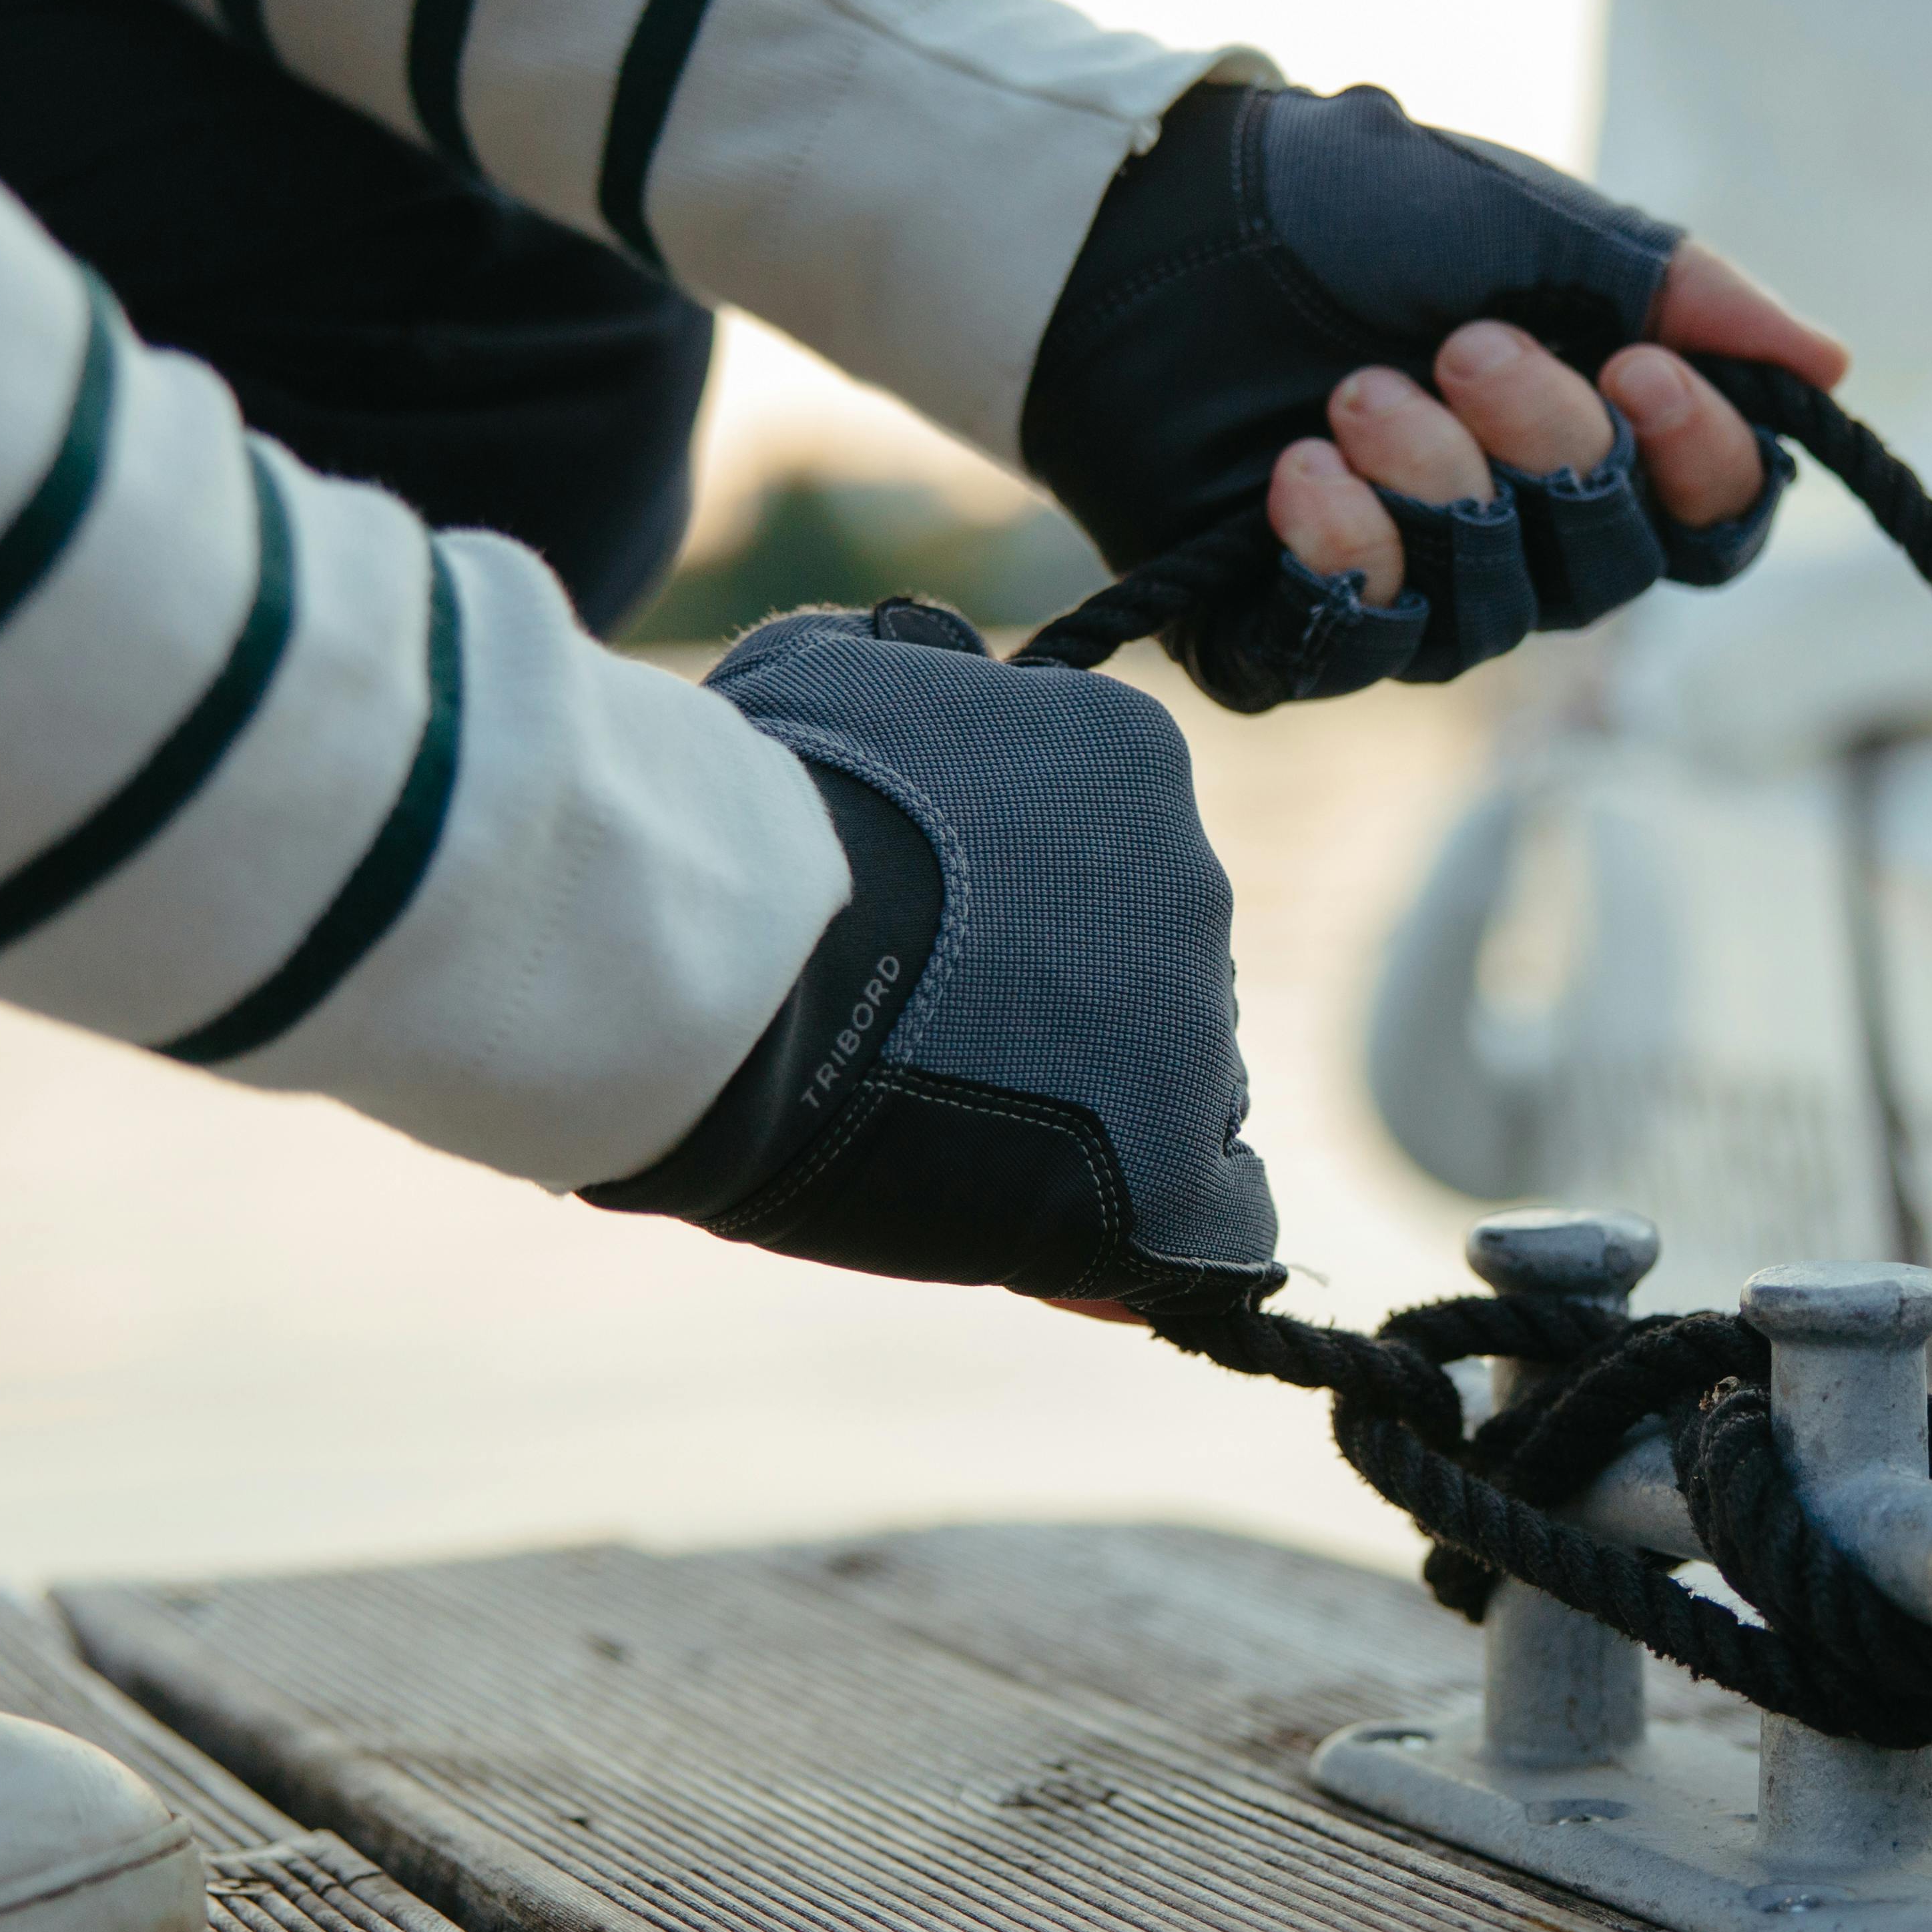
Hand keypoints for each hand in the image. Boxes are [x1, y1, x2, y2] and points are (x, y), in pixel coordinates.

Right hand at [581, 602, 1274, 1313]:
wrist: (713, 944)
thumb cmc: (739, 805)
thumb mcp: (835, 684)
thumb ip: (911, 689)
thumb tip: (932, 664)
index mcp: (1127, 758)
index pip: (1123, 861)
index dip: (1037, 927)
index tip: (944, 955)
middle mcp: (1191, 884)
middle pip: (1153, 981)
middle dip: (1065, 1023)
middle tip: (927, 1054)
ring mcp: (1188, 1030)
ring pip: (1177, 1100)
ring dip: (1088, 1126)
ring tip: (944, 1141)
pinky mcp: (1163, 1171)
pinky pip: (1217, 1230)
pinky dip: (1159, 1249)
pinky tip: (1086, 1267)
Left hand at [1021, 85, 1844, 709]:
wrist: (1149, 225)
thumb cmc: (1341, 210)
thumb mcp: (1530, 225)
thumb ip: (1678, 293)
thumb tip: (1827, 366)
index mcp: (1595, 433)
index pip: (1711, 518)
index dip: (1698, 464)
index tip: (1642, 369)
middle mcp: (1519, 532)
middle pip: (1613, 571)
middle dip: (1549, 451)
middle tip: (1463, 342)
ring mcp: (1410, 589)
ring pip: (1493, 617)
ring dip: (1435, 488)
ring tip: (1351, 390)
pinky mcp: (1293, 628)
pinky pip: (1361, 649)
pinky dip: (1344, 561)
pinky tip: (1299, 475)